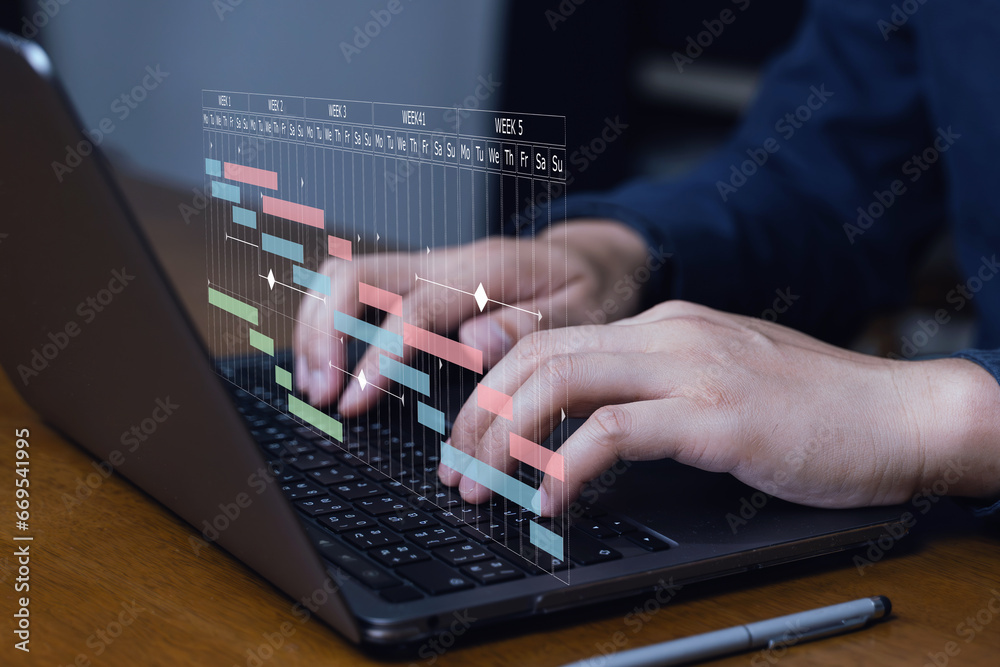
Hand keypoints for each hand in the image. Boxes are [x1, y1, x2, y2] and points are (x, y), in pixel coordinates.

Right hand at [293, 220, 648, 414]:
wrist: (590, 260)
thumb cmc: (588, 291)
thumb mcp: (584, 313)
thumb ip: (530, 328)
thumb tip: (472, 345)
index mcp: (486, 270)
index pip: (414, 306)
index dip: (378, 355)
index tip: (353, 402)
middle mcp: (446, 260)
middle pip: (357, 274)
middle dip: (324, 332)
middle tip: (319, 395)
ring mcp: (426, 266)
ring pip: (345, 275)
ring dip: (316, 327)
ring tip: (311, 385)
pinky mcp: (417, 279)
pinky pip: (357, 287)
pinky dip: (327, 321)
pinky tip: (323, 362)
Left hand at [443, 300, 999, 514]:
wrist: (902, 412)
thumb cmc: (816, 408)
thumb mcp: (722, 379)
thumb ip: (657, 387)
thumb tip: (589, 423)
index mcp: (667, 324)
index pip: (554, 337)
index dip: (497, 382)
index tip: (470, 427)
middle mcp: (670, 333)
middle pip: (540, 354)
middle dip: (481, 409)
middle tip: (457, 461)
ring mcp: (691, 368)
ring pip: (561, 381)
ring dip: (506, 434)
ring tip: (483, 481)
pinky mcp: (715, 415)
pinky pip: (612, 432)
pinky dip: (565, 466)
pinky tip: (549, 499)